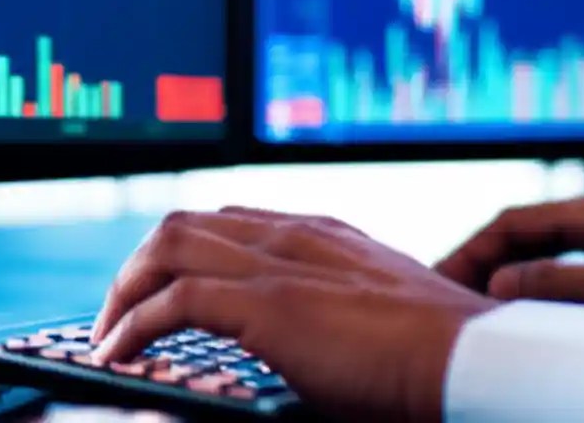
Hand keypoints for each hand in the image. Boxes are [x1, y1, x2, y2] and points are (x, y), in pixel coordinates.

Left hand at [88, 208, 497, 421]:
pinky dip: (135, 326)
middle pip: (185, 224)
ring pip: (167, 247)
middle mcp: (293, 236)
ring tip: (108, 333)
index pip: (228, 222)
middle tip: (120, 312)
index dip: (183, 252)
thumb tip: (319, 344)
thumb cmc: (442, 354)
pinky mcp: (268, 305)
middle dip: (139, 265)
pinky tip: (120, 355)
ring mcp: (279, 265)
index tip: (161, 287)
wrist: (475, 361)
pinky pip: (172, 303)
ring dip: (126, 289)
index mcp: (320, 235)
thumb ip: (340, 312)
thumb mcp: (381, 314)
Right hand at [436, 189, 583, 324]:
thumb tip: (495, 280)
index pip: (512, 221)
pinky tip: (510, 301)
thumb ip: (555, 281)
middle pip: (519, 231)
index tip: (440, 277)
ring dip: (499, 269)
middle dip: (478, 257)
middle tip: (441, 287)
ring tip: (465, 296)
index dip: (471, 248)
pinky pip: (554, 264)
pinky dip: (525, 279)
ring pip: (534, 248)